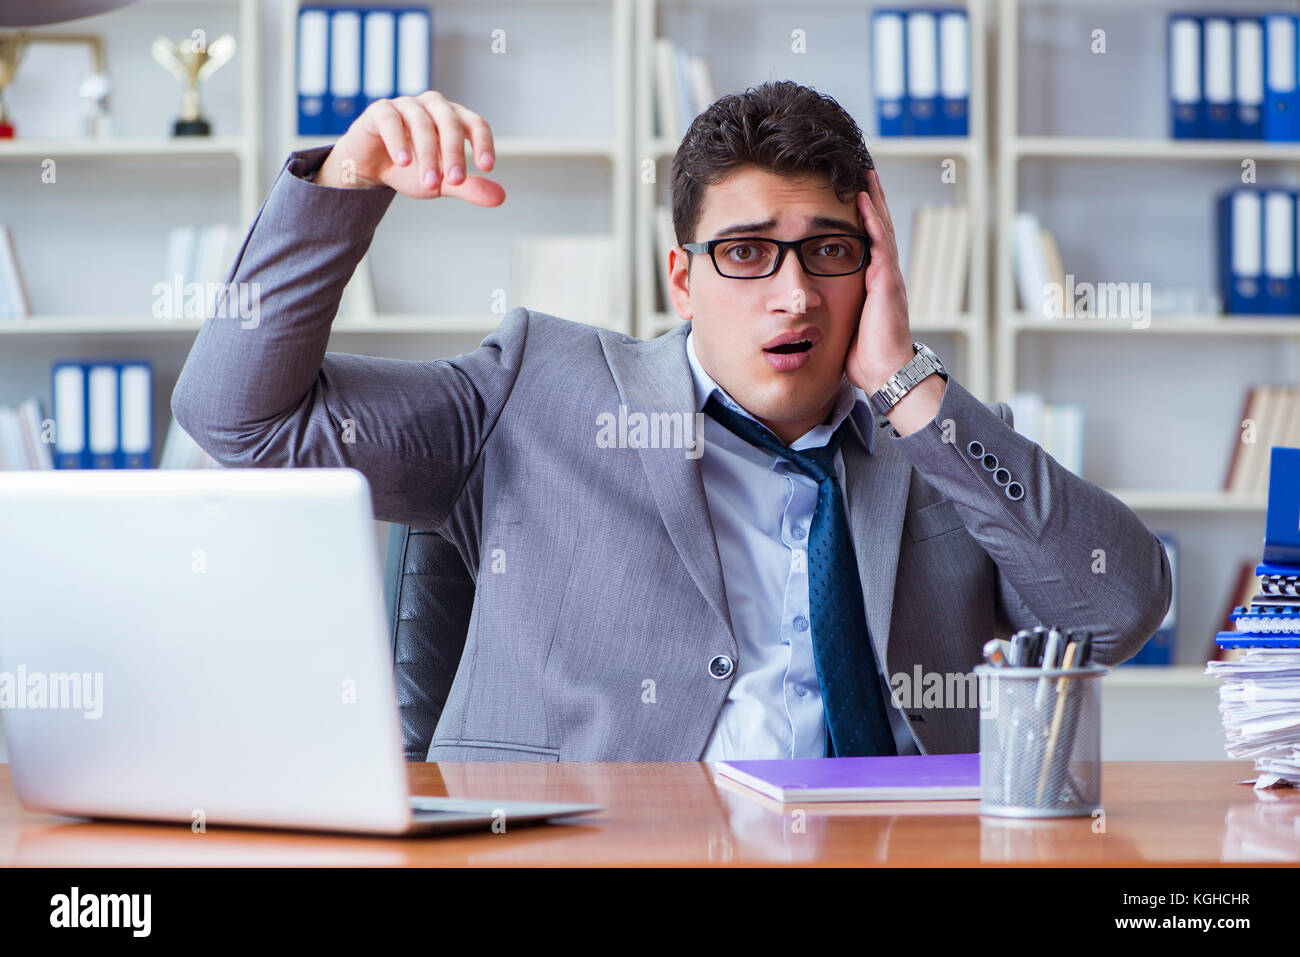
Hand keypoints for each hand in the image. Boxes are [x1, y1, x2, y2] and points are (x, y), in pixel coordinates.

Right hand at [315, 90, 504, 206]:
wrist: (371, 169)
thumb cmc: (412, 170)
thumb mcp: (442, 182)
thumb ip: (468, 188)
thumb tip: (500, 198)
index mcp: (453, 119)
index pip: (475, 124)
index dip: (483, 143)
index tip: (486, 167)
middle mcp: (433, 107)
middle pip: (450, 122)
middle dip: (454, 153)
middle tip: (455, 181)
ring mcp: (406, 105)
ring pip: (422, 122)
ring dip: (427, 154)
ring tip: (429, 182)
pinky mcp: (380, 111)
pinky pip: (391, 119)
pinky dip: (398, 141)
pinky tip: (403, 162)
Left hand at [844, 168, 913, 393]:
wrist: (886, 374)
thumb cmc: (865, 357)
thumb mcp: (844, 324)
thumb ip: (835, 307)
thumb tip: (811, 305)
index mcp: (873, 284)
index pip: (867, 242)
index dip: (861, 217)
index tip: (850, 193)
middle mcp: (883, 274)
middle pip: (877, 227)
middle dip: (869, 198)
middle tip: (860, 169)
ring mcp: (887, 276)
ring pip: (880, 227)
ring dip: (872, 199)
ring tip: (864, 172)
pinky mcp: (886, 282)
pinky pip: (879, 243)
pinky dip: (871, 219)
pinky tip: (862, 199)